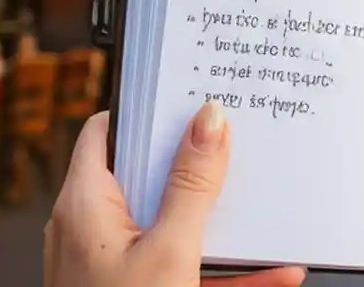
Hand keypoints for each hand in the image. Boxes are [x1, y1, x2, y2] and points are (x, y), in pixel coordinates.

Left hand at [45, 106, 307, 286]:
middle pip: (148, 175)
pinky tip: (278, 273)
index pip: (107, 130)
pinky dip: (227, 273)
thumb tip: (208, 119)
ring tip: (267, 203)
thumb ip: (193, 186)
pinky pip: (185, 273)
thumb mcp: (171, 252)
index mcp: (85, 205)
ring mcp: (114, 267)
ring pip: (174, 227)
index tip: (193, 93)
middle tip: (241, 138)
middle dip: (199, 163)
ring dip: (222, 222)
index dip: (149, 109)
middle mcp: (91, 230)